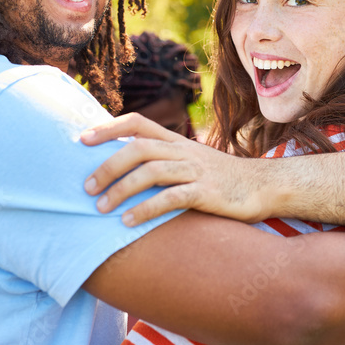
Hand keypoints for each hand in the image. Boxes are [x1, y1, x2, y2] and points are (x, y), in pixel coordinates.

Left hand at [81, 113, 270, 225]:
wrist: (263, 187)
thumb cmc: (220, 179)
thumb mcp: (191, 161)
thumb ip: (163, 160)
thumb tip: (125, 168)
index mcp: (177, 140)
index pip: (137, 123)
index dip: (108, 128)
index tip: (81, 140)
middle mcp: (183, 150)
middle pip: (138, 148)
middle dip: (108, 165)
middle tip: (87, 187)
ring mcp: (196, 170)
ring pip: (151, 171)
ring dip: (121, 189)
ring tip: (99, 208)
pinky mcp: (206, 192)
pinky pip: (171, 198)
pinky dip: (146, 209)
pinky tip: (128, 222)